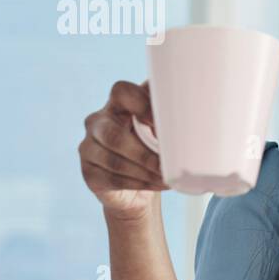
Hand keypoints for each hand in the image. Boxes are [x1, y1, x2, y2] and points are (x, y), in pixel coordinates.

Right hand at [79, 80, 167, 221]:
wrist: (137, 188)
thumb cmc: (154, 150)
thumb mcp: (163, 129)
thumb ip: (170, 116)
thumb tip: (190, 116)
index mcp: (117, 105)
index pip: (122, 91)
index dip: (141, 105)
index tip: (161, 124)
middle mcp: (97, 122)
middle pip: (113, 134)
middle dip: (145, 153)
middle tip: (168, 165)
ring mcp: (89, 148)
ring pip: (114, 161)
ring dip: (145, 172)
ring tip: (167, 178)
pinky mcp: (89, 172)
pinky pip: (112, 178)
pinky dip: (139, 183)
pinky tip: (156, 184)